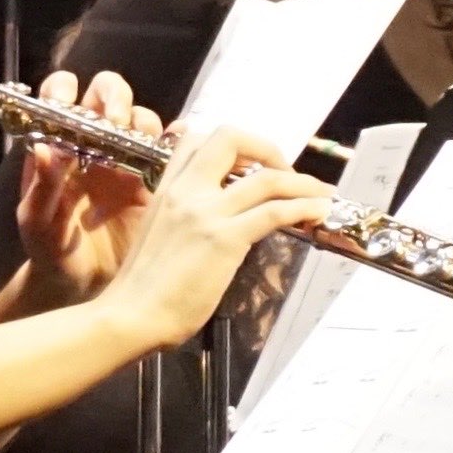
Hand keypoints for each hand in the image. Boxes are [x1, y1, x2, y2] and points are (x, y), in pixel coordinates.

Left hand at [10, 68, 159, 306]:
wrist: (80, 289)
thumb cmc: (51, 252)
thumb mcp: (37, 224)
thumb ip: (40, 189)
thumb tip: (43, 149)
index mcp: (60, 144)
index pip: (61, 96)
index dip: (66, 89)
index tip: (71, 103)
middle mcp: (95, 143)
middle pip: (109, 94)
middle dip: (114, 98)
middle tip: (116, 121)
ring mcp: (128, 159)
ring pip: (142, 118)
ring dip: (143, 122)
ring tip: (141, 146)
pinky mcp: (156, 180)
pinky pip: (172, 149)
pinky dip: (179, 140)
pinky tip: (178, 149)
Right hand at [100, 123, 338, 350]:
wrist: (131, 315)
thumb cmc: (141, 287)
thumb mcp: (157, 233)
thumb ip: (182, 217)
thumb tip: (213, 222)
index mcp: (167, 188)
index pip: (196, 138)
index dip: (232, 144)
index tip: (253, 164)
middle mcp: (187, 191)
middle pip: (232, 138)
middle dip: (268, 149)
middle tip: (286, 172)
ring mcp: (207, 213)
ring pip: (267, 179)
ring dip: (303, 183)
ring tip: (322, 196)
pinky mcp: (225, 239)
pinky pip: (274, 212)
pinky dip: (303, 208)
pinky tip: (317, 214)